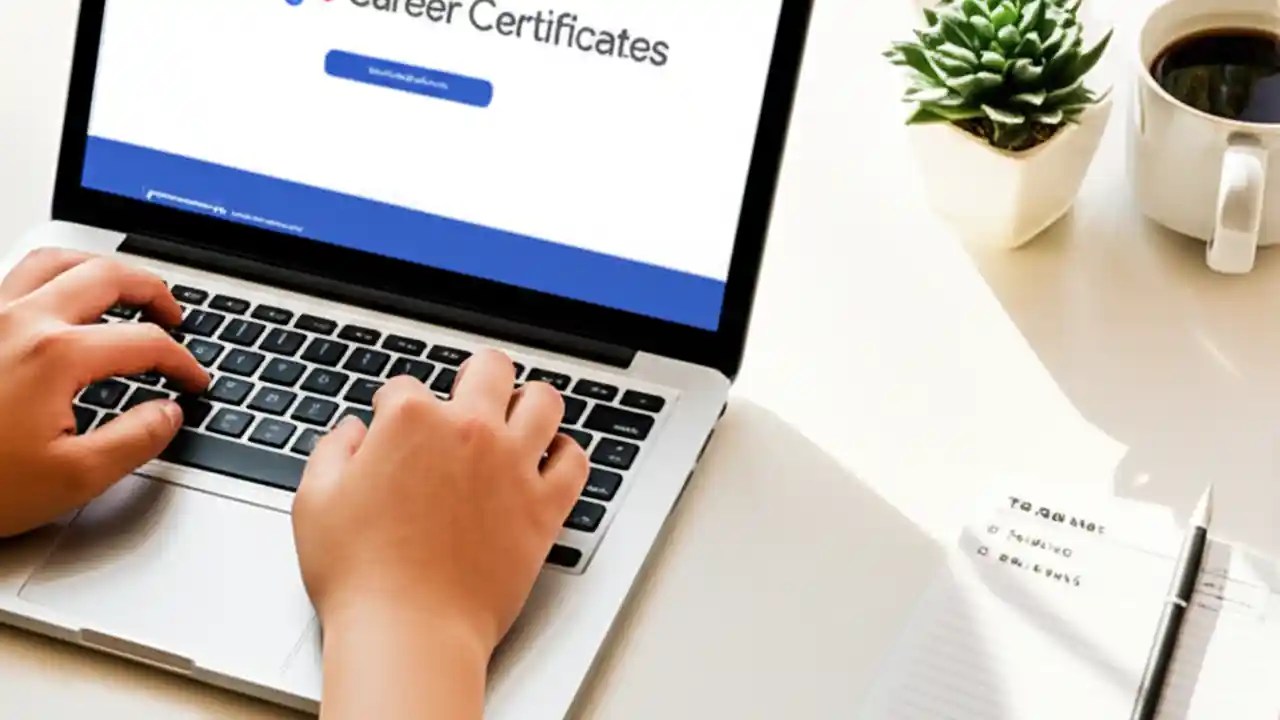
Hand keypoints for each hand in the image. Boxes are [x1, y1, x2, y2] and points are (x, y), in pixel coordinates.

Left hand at [0, 248, 208, 537]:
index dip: (182, 363)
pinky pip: (13, 278)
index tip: (192, 382)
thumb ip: (135, 440)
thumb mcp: (73, 479)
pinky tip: (57, 302)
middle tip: (173, 314)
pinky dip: (50, 278)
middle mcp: (20, 321)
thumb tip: (168, 414)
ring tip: (122, 289)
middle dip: (152, 290)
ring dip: (99, 269)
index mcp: (56, 355)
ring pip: (54, 261)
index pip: (145, 343)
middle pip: (106, 276)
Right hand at [293, 349, 588, 717]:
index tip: (393, 427)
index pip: (406, 387)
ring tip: (518, 412)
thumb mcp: (314, 502)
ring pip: (543, 401)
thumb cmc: (360, 575)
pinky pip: (574, 460)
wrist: (410, 632)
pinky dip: (565, 454)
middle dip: (476, 373)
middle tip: (471, 387)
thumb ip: (332, 451)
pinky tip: (549, 458)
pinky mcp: (544, 506)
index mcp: (411, 421)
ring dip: (529, 401)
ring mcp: (513, 466)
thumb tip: (353, 432)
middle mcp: (469, 431)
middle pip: (490, 368)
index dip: (394, 406)